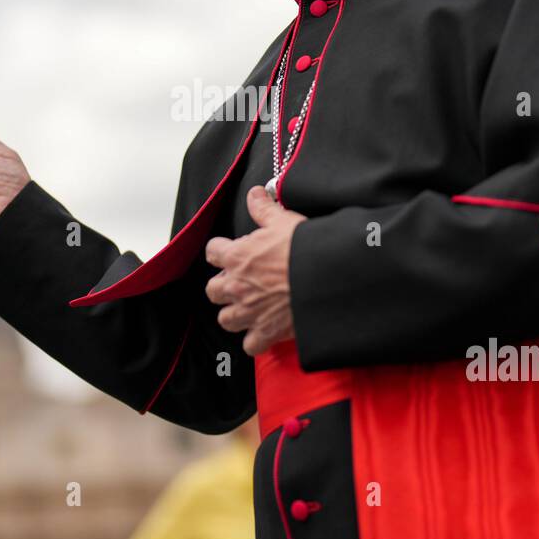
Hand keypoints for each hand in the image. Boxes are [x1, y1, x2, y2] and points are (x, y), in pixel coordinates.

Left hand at [204, 185, 307, 356]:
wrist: (326, 278)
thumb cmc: (304, 248)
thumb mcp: (283, 221)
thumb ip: (264, 208)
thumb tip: (255, 193)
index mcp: (237, 257)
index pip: (212, 252)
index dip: (220, 250)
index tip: (229, 251)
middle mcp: (237, 286)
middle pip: (213, 291)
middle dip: (222, 287)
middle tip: (239, 282)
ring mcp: (250, 312)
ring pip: (226, 319)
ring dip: (234, 314)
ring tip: (248, 308)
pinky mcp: (266, 332)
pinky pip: (250, 345)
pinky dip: (255, 341)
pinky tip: (264, 331)